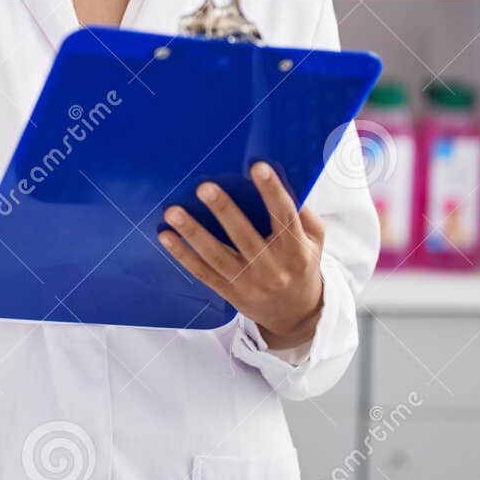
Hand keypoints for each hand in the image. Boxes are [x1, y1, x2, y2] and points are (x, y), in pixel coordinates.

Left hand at [158, 162, 326, 349]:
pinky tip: (166, 236)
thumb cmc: (302, 265)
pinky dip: (182, 254)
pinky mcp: (228, 292)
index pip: (285, 217)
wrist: (294, 314)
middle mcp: (272, 268)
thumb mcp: (314, 240)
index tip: (258, 166)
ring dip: (193, 233)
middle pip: (245, 237)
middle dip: (224, 211)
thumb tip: (280, 177)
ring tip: (173, 212)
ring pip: (217, 257)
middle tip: (204, 187)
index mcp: (296, 250)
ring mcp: (247, 282)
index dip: (272, 192)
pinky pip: (202, 272)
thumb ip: (301, 212)